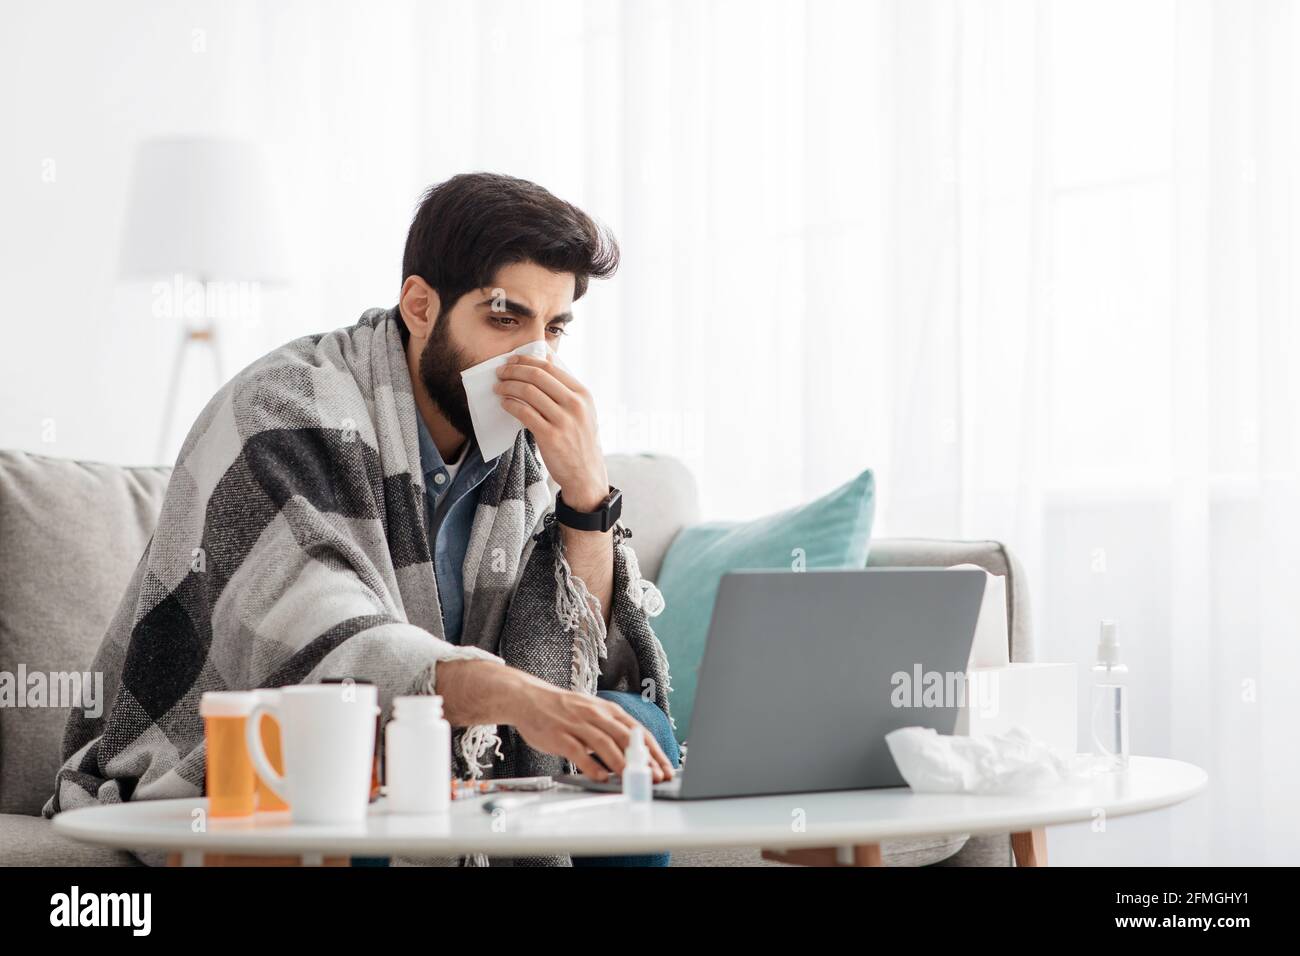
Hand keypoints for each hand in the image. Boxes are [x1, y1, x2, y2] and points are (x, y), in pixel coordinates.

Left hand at [494, 354, 607, 510]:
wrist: (585, 473)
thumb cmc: (579, 439)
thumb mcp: (582, 409)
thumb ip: (565, 385)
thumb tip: (545, 357)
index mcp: (583, 394)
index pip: (550, 368)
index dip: (526, 361)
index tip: (512, 360)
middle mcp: (575, 404)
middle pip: (537, 376)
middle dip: (514, 371)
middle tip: (500, 372)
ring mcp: (563, 421)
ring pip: (528, 393)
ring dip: (508, 387)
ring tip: (499, 388)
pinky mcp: (550, 436)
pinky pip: (524, 413)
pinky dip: (510, 405)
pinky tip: (504, 404)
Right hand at [507, 673, 674, 782]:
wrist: (528, 698)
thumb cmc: (564, 709)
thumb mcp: (593, 712)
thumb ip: (611, 730)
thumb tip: (635, 753)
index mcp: (607, 710)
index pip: (638, 731)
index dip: (654, 751)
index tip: (665, 767)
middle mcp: (595, 714)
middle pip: (625, 737)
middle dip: (644, 759)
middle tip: (656, 777)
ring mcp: (577, 724)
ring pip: (604, 743)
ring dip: (621, 762)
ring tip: (633, 779)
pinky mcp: (559, 735)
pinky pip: (578, 751)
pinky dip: (591, 765)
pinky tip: (601, 777)